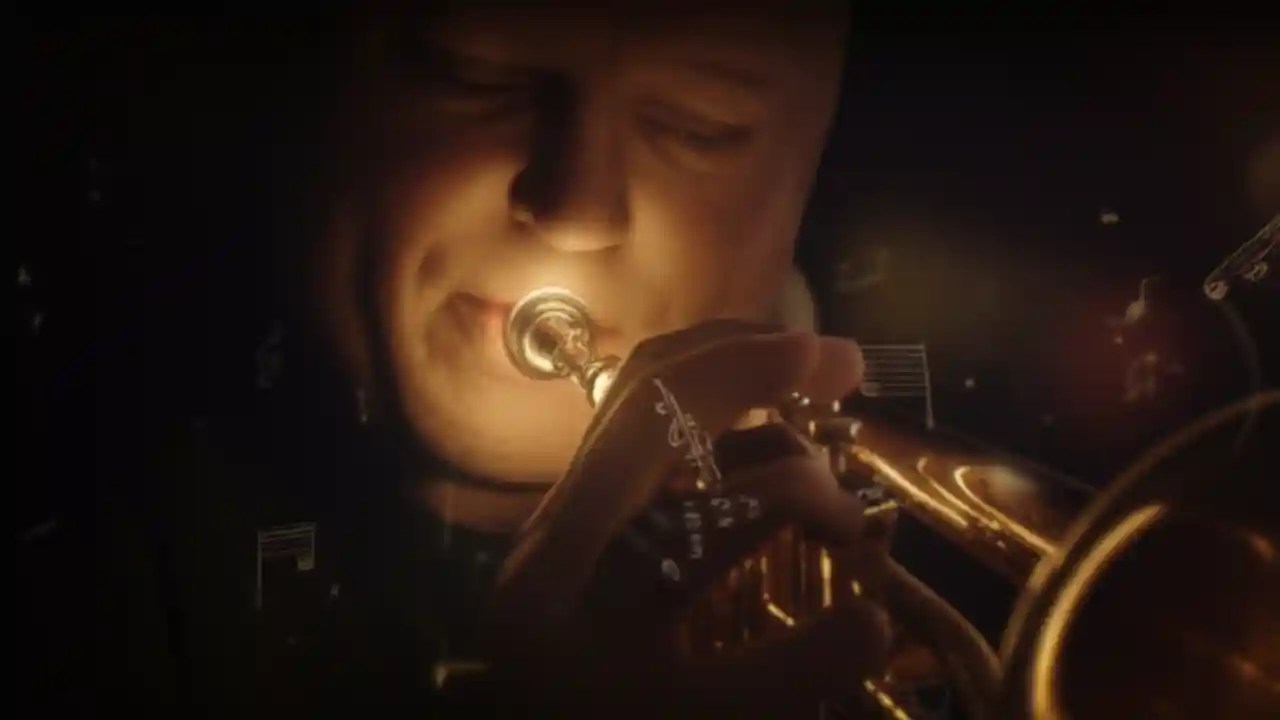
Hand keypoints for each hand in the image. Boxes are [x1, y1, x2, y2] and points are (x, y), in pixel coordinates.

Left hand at [483, 320, 889, 715]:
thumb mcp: (695, 719)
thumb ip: (783, 674)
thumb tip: (875, 620)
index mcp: (566, 555)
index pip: (652, 421)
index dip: (745, 378)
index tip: (835, 368)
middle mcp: (557, 521)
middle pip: (644, 391)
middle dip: (747, 360)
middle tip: (842, 364)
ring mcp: (567, 527)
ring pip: (643, 414)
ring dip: (732, 391)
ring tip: (812, 396)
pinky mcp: (586, 544)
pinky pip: (651, 458)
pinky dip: (720, 438)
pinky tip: (776, 456)